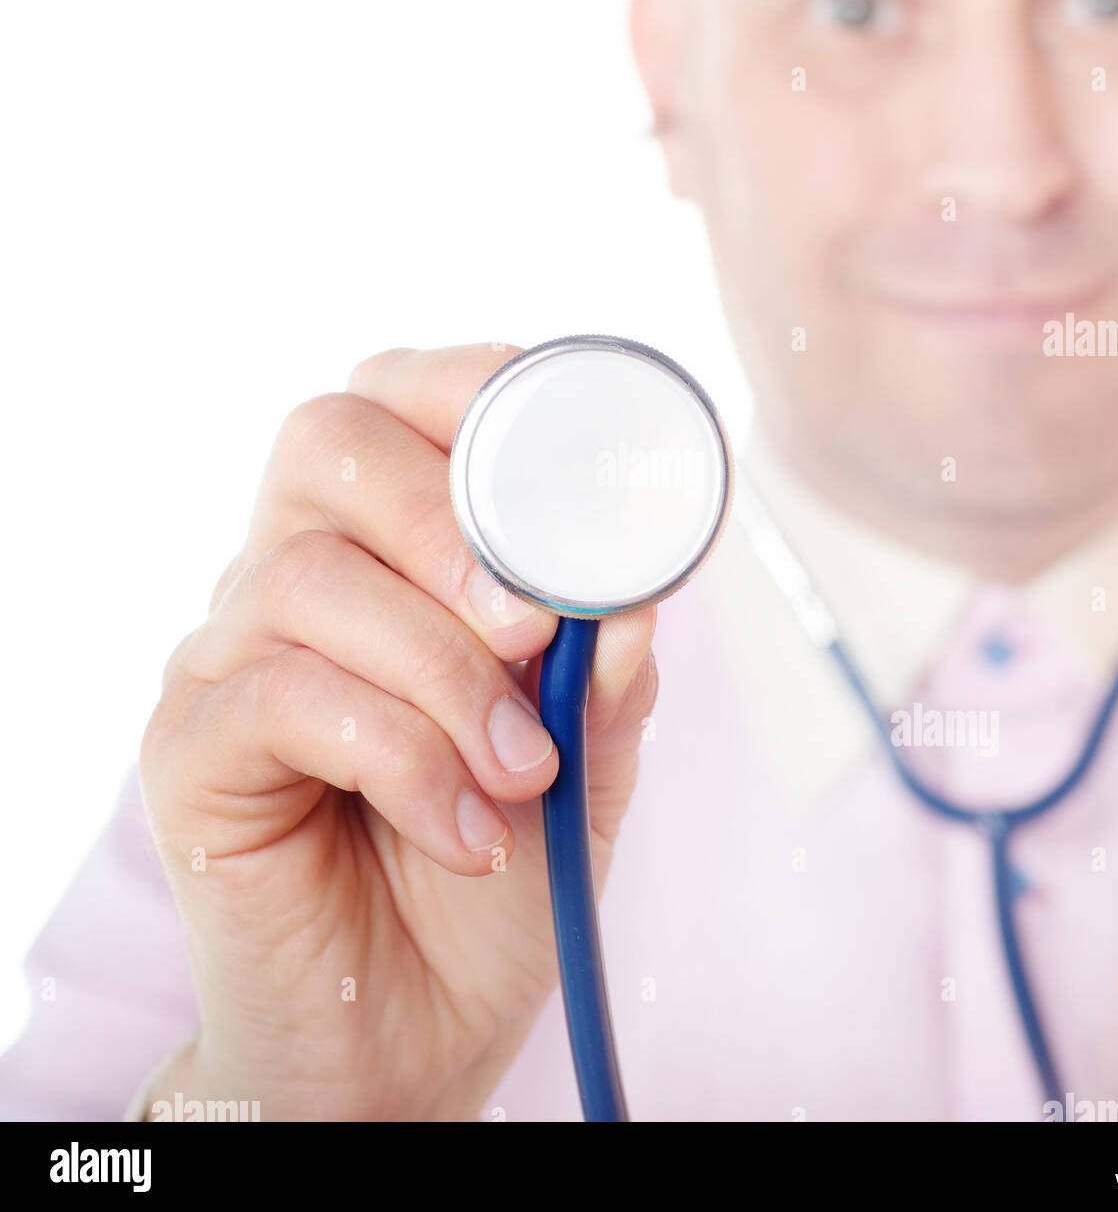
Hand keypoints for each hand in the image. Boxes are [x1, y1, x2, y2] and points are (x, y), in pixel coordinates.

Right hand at [139, 345, 656, 1119]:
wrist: (419, 1021)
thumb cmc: (500, 863)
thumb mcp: (586, 759)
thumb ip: (604, 675)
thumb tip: (630, 600)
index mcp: (393, 542)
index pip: (398, 399)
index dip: (472, 391)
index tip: (563, 469)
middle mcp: (297, 568)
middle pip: (329, 441)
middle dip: (447, 521)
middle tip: (533, 629)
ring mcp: (231, 651)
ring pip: (311, 578)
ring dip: (443, 674)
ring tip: (521, 770)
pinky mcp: (191, 745)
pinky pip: (282, 698)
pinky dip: (399, 758)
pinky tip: (461, 835)